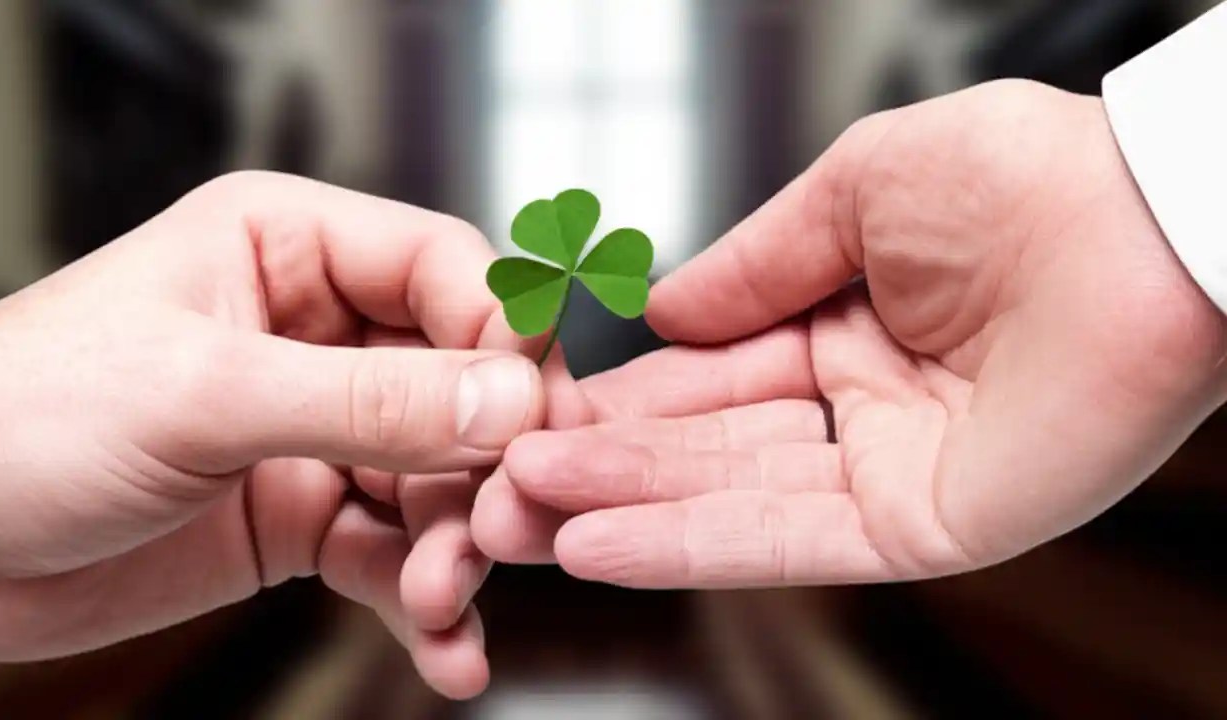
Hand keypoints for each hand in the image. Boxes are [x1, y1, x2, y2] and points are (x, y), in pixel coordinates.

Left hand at [0, 172, 570, 698]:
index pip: (446, 271)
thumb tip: (507, 400)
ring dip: (455, 546)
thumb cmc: (16, 416)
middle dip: (485, 465)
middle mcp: (317, 333)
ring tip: (441, 602)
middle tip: (495, 532)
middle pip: (459, 385)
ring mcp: (314, 428)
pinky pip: (392, 551)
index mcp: (289, 250)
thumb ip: (367, 401)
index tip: (537, 419)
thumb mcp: (203, 395)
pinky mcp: (301, 513)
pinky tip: (445, 651)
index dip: (505, 339)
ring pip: (437, 478)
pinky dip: (423, 600)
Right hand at [473, 80, 1226, 587]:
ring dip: (618, 508)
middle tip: (494, 479)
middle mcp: (857, 404)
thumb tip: (662, 309)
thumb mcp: (854, 191)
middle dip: (593, 464)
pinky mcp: (920, 527)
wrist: (1150, 223)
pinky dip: (688, 545)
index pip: (702, 370)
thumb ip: (752, 263)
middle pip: (700, 446)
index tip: (530, 403)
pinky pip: (785, 539)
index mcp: (841, 322)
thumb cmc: (1027, 179)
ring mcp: (886, 471)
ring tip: (518, 514)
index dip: (616, 391)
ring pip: (725, 498)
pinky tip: (601, 543)